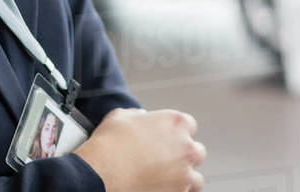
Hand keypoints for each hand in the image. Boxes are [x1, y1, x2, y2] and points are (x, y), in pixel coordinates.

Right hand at [74, 108, 205, 191]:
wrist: (102, 171)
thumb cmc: (111, 143)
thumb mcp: (121, 116)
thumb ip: (137, 115)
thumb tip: (140, 117)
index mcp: (175, 123)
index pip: (189, 125)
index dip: (177, 133)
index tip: (168, 139)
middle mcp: (185, 147)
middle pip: (196, 152)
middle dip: (184, 156)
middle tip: (168, 161)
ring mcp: (184, 173)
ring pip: (195, 178)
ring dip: (184, 178)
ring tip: (167, 180)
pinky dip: (175, 191)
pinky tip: (162, 189)